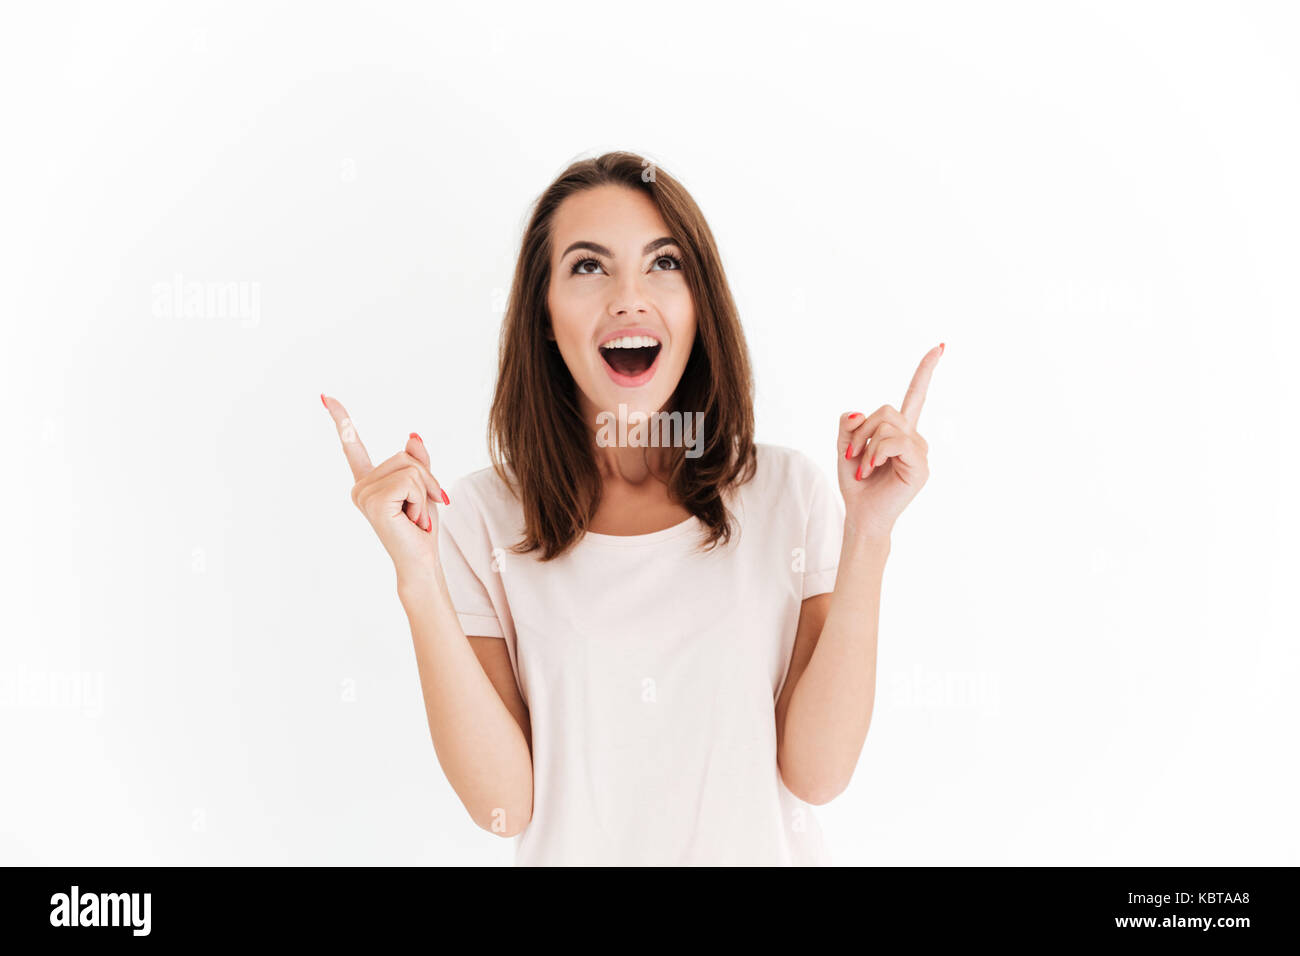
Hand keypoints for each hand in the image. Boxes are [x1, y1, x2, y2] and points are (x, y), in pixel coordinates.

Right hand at [321, 394, 449, 580]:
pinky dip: (421, 499)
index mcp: (368, 482)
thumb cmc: (421, 528)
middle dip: (426, 480)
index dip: (341, 419)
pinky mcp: (374, 501)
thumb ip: (417, 462)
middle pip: (405, 457)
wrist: (421, 560)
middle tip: (421, 509)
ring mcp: (364, 494)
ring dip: (425, 492)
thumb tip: (412, 434)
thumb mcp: (423, 488)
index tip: (325, 396)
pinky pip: (411, 481)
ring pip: (411, 468)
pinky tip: (413, 519)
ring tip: (415, 516)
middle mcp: (360, 486)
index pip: (353, 446)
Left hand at [837, 343, 942, 539]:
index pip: (915, 395)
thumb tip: (859, 411)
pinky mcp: (920, 466)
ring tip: (863, 467)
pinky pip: (893, 443)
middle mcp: (914, 437)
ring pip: (888, 426)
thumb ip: (849, 424)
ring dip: (865, 445)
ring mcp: (920, 451)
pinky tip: (871, 470)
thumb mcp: (845, 447)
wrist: (861, 514)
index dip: (925, 371)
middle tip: (851, 454)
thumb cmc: (857, 483)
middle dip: (861, 429)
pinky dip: (875, 454)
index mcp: (899, 431)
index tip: (939, 347)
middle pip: (886, 410)